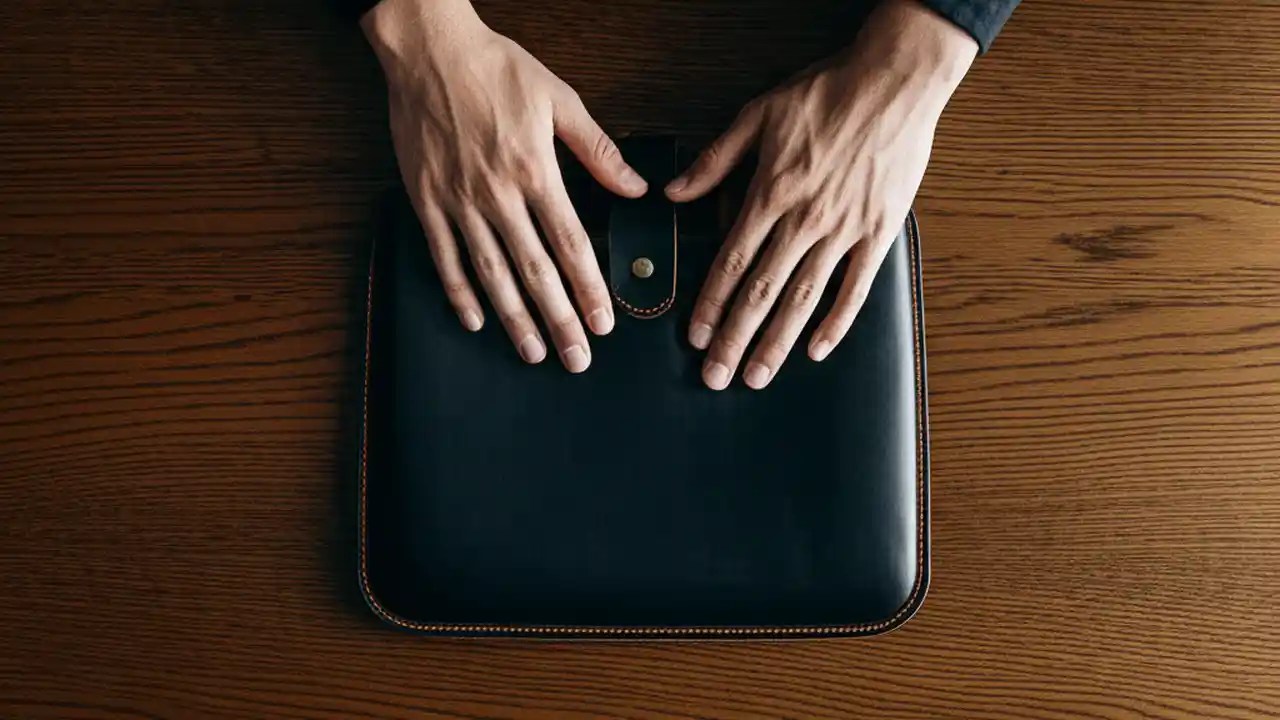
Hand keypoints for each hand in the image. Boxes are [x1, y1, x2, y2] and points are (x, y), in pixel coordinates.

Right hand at [363, 0, 646, 371]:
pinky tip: (475, 321)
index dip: (589, 289)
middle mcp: (497, 194)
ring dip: (514, 319)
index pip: (570, 244)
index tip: (604, 322)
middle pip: (534, 271)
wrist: (429, 50)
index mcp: (535, 171)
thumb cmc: (496, 69)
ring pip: (491, 274)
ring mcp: (458, 201)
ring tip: (533, 353)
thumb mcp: (560, 100)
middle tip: (577, 359)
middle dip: (559, 320)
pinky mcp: (426, 200)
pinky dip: (459, 292)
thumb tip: (636, 189)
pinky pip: (444, 256)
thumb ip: (598, 151)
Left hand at [666, 0, 976, 389]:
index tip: (696, 337)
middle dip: (735, 339)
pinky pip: (856, 288)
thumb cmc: (827, 93)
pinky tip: (818, 350)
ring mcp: (845, 230)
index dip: (711, 304)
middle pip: (762, 292)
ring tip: (757, 377)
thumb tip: (674, 192)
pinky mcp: (879, 232)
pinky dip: (837, 323)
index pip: (731, 262)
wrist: (895, 81)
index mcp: (771, 193)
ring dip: (777, 342)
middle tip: (716, 378)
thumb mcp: (758, 114)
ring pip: (804, 299)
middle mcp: (804, 220)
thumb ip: (715, 160)